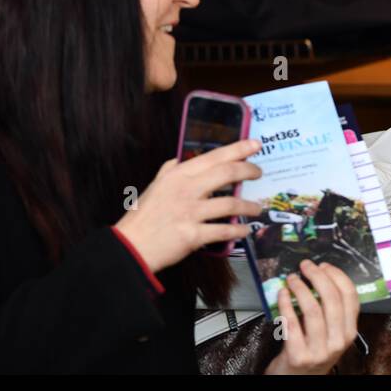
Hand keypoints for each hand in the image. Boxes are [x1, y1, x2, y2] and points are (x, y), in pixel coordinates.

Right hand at [115, 139, 262, 272]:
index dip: (238, 149)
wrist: (131, 246)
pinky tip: (245, 230)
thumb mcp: (154, 186)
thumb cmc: (142, 216)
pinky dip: (238, 231)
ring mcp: (190, 212)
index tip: (254, 144)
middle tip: (259, 173)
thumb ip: (168, 171)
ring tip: (256, 207)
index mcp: (178, 175)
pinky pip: (223, 231)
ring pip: (230, 204)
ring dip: (248, 206)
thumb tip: (178, 160)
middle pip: (227, 173)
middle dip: (249, 171)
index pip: (214, 156)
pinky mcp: (193, 235)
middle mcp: (186, 190)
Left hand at [265, 261, 359, 373]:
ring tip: (292, 279)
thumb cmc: (313, 352)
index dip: (337, 276)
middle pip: (332, 299)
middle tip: (306, 266)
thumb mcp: (331, 333)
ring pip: (312, 309)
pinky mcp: (299, 356)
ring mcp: (319, 350)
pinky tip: (282, 294)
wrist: (297, 380)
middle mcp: (338, 342)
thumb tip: (320, 276)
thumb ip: (331, 311)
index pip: (350, 296)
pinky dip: (285, 304)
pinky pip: (292, 323)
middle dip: (317, 276)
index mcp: (350, 332)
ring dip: (300, 288)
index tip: (324, 266)